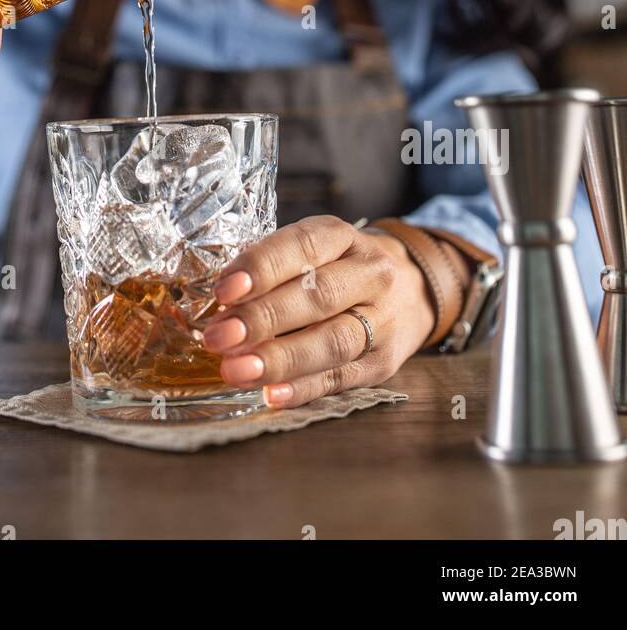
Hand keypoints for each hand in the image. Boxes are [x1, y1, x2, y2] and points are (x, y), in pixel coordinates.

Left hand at [202, 215, 435, 406]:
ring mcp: (382, 321)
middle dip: (263, 318)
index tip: (223, 290)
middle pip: (318, 297)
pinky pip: (342, 379)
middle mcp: (370, 275)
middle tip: (219, 337)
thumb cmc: (340, 267)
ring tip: (237, 370)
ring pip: (332, 342)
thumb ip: (274, 268)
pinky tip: (271, 395)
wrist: (414, 289)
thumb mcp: (317, 249)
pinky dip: (303, 388)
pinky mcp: (385, 363)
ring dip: (280, 360)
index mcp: (343, 237)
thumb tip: (219, 303)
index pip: (303, 246)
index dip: (262, 267)